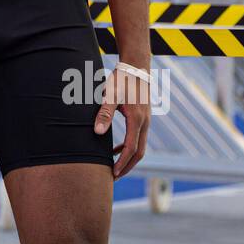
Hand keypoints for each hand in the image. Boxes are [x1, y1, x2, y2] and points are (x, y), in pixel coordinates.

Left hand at [94, 64, 150, 178]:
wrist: (136, 66)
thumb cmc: (122, 79)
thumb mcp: (111, 95)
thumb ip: (104, 114)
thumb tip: (97, 133)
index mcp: (137, 120)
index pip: (131, 149)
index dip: (122, 163)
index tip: (113, 174)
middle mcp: (144, 123)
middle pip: (139, 152)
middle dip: (127, 166)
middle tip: (114, 177)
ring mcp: (145, 120)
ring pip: (140, 146)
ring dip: (128, 158)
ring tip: (114, 167)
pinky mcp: (143, 117)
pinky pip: (137, 138)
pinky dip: (128, 147)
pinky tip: (116, 149)